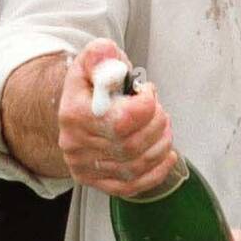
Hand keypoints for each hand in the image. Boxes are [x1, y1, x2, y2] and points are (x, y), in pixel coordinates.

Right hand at [56, 39, 177, 196]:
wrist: (76, 110)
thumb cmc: (91, 86)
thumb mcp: (92, 61)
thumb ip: (101, 55)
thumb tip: (108, 58)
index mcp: (74, 114)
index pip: (121, 120)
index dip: (146, 106)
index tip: (147, 92)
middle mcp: (76, 144)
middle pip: (131, 145)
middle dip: (157, 124)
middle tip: (159, 111)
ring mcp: (85, 166)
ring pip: (136, 166)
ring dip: (161, 145)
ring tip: (162, 127)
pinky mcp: (95, 181)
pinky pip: (131, 186)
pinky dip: (156, 172)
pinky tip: (166, 155)